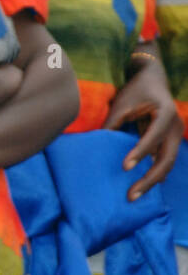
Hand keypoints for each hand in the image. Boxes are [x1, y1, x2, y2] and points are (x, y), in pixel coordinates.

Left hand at [105, 58, 181, 199]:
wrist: (154, 79)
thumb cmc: (136, 90)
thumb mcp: (121, 103)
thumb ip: (112, 124)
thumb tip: (98, 148)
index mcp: (166, 113)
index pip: (153, 137)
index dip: (140, 152)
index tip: (124, 167)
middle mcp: (176, 126)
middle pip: (167, 158)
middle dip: (150, 179)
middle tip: (131, 195)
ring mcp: (177, 135)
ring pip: (168, 164)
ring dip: (152, 181)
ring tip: (133, 195)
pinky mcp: (171, 142)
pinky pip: (164, 162)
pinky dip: (154, 174)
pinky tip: (140, 187)